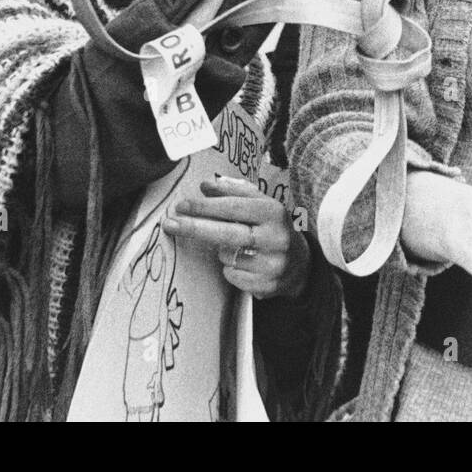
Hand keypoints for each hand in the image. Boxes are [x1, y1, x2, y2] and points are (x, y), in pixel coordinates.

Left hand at [163, 176, 310, 299]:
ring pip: (226, 256)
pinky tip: (243, 263)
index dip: (205, 206)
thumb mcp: (260, 204)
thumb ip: (234, 192)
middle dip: (195, 227)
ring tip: (236, 246)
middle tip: (170, 224)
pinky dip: (230, 269)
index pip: (234, 207)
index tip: (181, 206)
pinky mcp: (267, 285)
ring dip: (221, 250)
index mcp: (274, 211)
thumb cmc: (273, 227)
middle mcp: (275, 237)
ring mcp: (272, 264)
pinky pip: (232, 276)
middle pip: (227, 233)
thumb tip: (205, 186)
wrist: (301, 264)